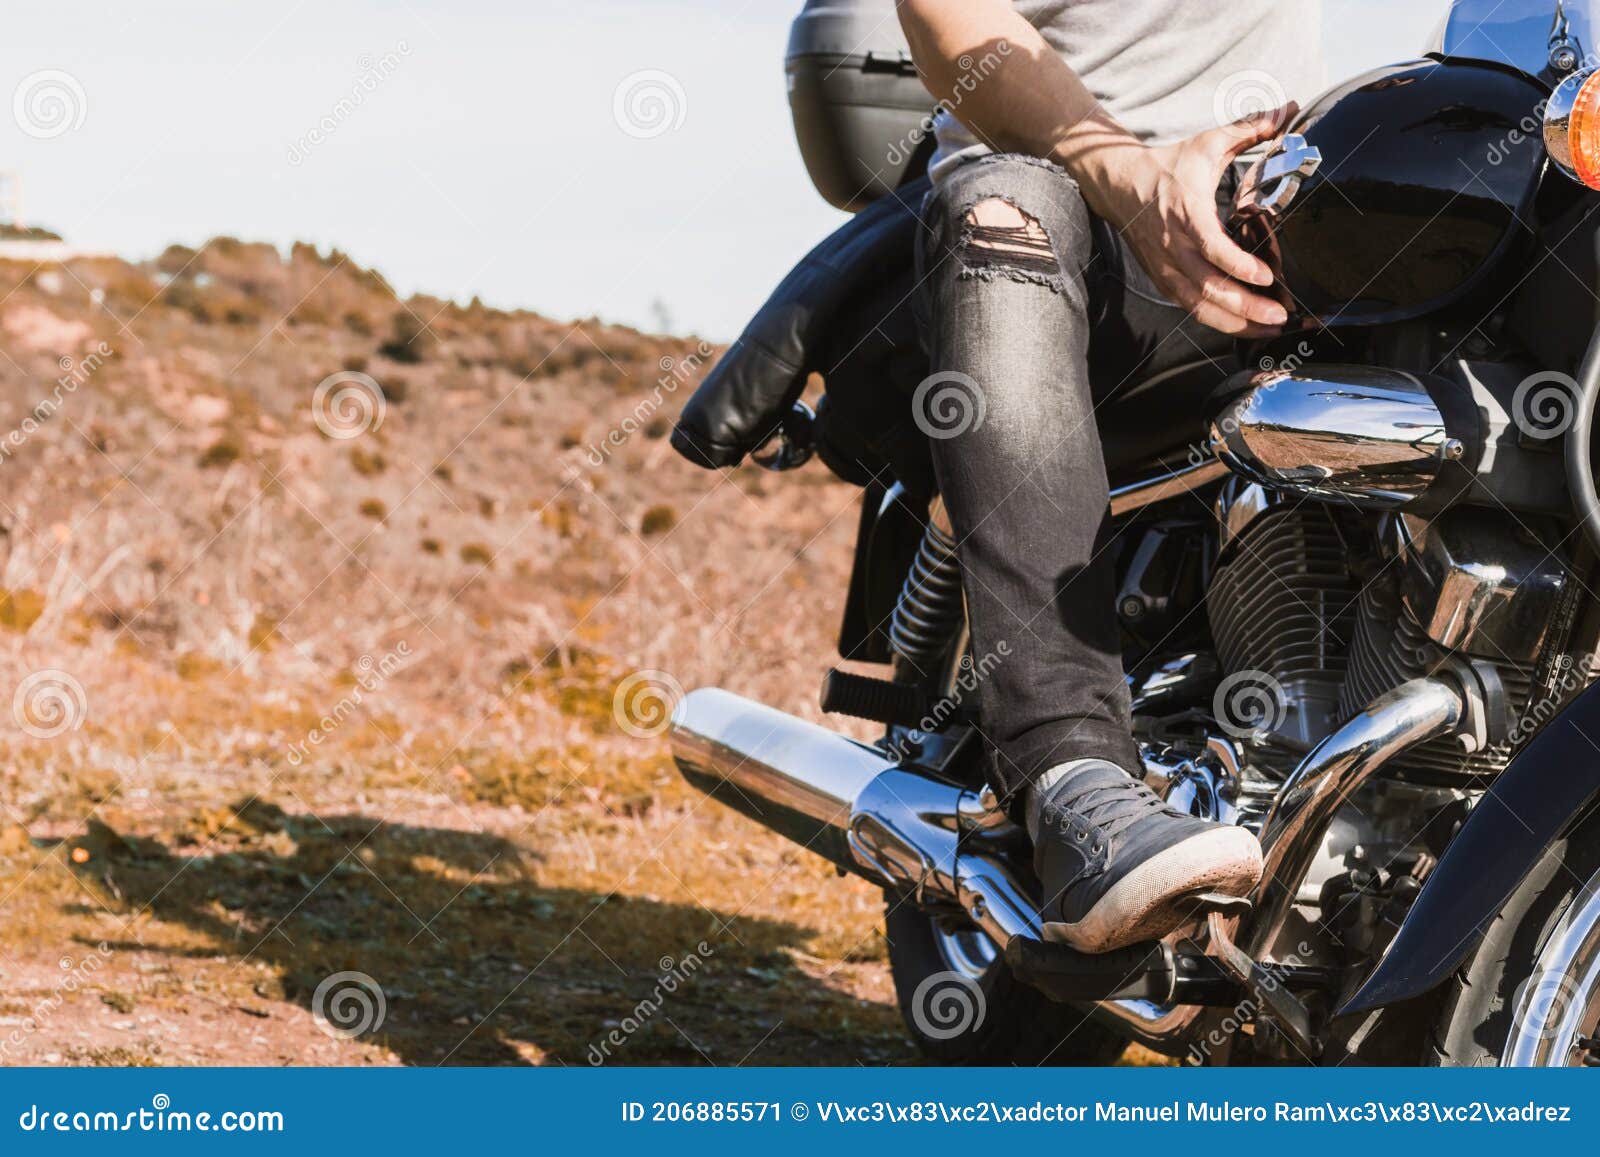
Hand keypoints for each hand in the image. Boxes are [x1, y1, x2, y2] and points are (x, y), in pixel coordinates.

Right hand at [1074, 104, 1297, 337]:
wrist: (1120, 185)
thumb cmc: (1168, 166)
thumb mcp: (1208, 143)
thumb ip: (1249, 128)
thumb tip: (1288, 109)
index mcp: (1187, 212)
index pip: (1212, 247)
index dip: (1239, 266)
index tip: (1268, 277)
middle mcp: (1174, 247)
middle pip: (1210, 287)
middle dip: (1247, 306)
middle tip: (1281, 314)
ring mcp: (1167, 267)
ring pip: (1201, 305)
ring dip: (1237, 321)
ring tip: (1271, 327)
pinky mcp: (1165, 280)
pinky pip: (1192, 308)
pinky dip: (1220, 321)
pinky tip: (1247, 326)